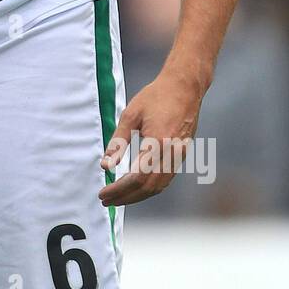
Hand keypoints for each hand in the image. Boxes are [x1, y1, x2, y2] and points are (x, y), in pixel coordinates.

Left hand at [99, 70, 202, 206]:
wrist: (185, 87)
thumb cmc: (156, 96)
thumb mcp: (130, 115)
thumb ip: (117, 142)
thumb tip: (106, 166)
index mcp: (158, 143)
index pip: (136, 178)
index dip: (119, 190)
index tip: (103, 193)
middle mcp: (172, 153)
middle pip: (148, 187)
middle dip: (126, 197)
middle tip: (106, 200)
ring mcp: (179, 155)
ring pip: (158, 187)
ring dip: (137, 196)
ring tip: (118, 198)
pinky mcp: (181, 154)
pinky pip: (165, 179)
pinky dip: (149, 188)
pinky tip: (136, 188)